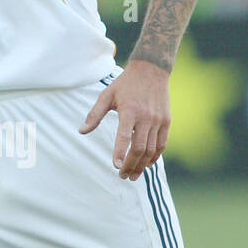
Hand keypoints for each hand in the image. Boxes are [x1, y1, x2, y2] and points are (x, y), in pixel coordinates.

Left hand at [79, 61, 170, 180]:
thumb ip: (94, 115)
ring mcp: (158, 120)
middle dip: (130, 165)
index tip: (116, 167)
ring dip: (142, 165)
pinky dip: (154, 157)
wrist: (152, 70)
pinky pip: (161, 144)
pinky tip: (146, 164)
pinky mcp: (166, 122)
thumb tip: (81, 131)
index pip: (125, 137)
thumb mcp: (107, 96)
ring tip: (133, 175)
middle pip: (139, 149)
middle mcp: (145, 117)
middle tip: (123, 176)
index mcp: (129, 111)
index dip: (120, 153)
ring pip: (151, 150)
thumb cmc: (125, 84)